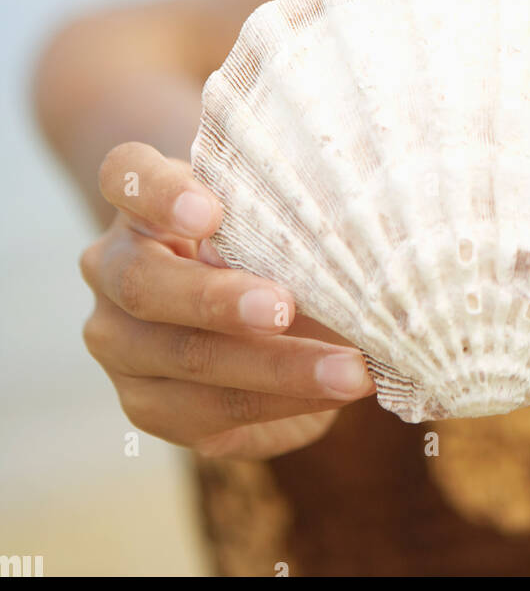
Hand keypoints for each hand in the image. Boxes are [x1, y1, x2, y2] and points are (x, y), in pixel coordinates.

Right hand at [80, 142, 375, 459]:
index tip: (209, 211)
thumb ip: (286, 221)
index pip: (128, 178)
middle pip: (145, 285)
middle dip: (218, 301)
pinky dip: (283, 402)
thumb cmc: (269, 241)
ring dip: (275, 369)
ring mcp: (121, 344)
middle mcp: (113, 270)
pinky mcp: (150, 406)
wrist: (251, 311)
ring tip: (348, 372)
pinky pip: (213, 412)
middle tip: (283, 307)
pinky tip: (333, 394)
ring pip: (186, 359)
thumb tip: (355, 241)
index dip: (162, 195)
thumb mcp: (273, 217)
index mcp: (139, 204)